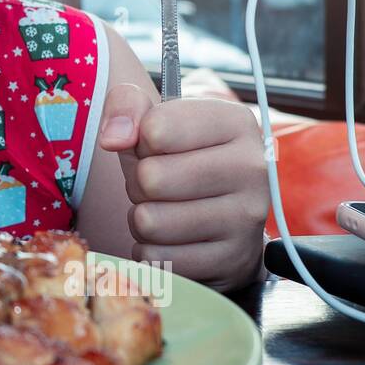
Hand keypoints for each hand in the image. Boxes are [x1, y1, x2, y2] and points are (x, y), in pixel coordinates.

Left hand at [97, 83, 269, 291]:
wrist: (226, 215)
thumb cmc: (182, 159)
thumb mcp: (155, 119)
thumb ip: (127, 105)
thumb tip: (113, 138)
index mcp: (234, 122)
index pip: (154, 129)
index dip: (140, 141)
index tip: (156, 146)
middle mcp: (250, 167)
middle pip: (150, 178)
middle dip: (139, 182)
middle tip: (159, 183)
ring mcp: (246, 217)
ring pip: (149, 221)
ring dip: (142, 218)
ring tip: (166, 208)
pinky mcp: (231, 259)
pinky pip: (156, 257)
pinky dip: (152, 249)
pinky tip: (174, 237)